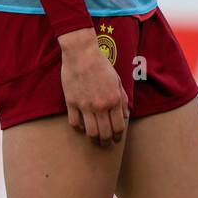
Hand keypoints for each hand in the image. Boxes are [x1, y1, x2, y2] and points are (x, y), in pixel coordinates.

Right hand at [59, 27, 128, 147]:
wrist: (82, 53)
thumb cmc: (101, 65)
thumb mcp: (117, 80)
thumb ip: (122, 99)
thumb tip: (126, 116)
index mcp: (114, 100)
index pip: (119, 126)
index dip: (118, 136)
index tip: (116, 139)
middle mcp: (101, 105)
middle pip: (105, 133)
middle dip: (106, 142)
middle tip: (105, 144)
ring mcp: (85, 105)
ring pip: (91, 132)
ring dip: (94, 139)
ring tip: (94, 140)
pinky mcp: (72, 102)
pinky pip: (74, 123)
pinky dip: (78, 129)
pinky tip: (81, 127)